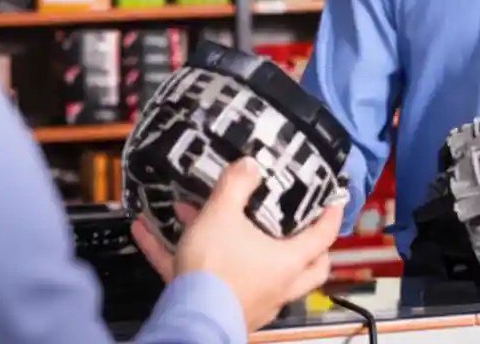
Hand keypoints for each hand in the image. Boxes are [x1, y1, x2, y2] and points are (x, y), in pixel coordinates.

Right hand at [131, 158, 343, 331]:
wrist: (188, 316)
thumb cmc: (216, 266)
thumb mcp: (223, 214)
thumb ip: (235, 185)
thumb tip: (249, 164)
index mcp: (287, 262)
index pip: (321, 237)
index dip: (330, 216)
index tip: (335, 201)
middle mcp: (276, 286)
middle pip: (305, 269)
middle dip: (306, 249)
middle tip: (301, 229)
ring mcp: (251, 301)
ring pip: (249, 271)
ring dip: (228, 243)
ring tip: (195, 216)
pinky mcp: (220, 307)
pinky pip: (202, 277)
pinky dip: (175, 256)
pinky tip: (144, 233)